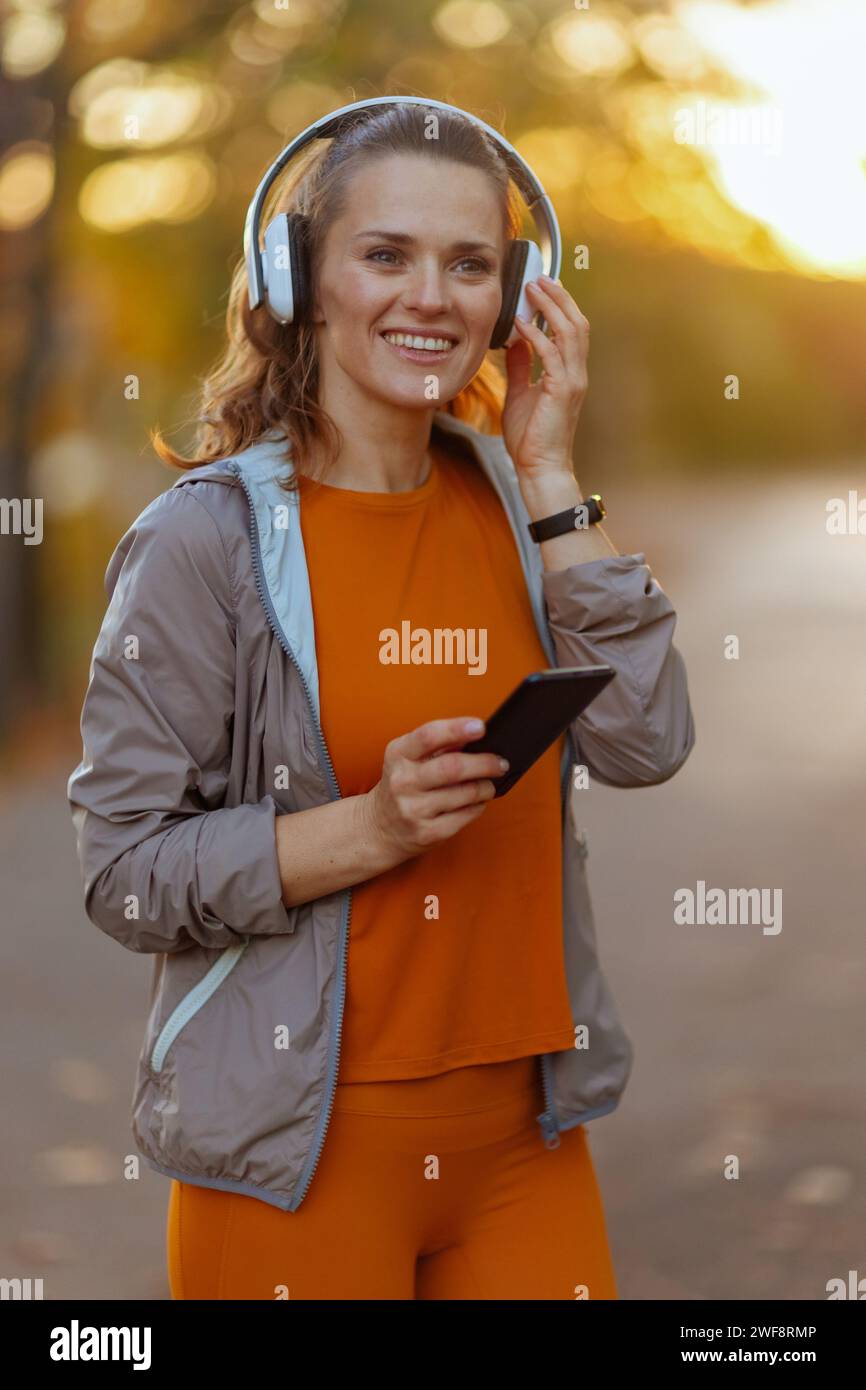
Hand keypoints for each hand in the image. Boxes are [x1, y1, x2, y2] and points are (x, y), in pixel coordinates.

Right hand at [361, 717, 508, 861]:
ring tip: (488, 784)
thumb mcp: (408, 758)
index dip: (457, 729)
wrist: (378, 827)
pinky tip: (476, 802)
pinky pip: (465, 816)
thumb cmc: (403, 785)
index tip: (480, 727)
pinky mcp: (426, 833)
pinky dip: (478, 806)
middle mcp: (402, 782)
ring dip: (485, 787)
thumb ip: (438, 744)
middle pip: (453, 767)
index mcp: (398, 755)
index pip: (429, 736)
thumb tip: (474, 733)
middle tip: (500, 763)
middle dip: (484, 763)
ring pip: (465, 793)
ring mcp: (413, 810)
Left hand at [501, 275, 589, 482]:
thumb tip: (514, 343)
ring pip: (570, 332)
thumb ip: (520, 367)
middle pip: (576, 323)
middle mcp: (576, 373)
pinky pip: (552, 354)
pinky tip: (520, 324)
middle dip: (559, 297)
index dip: (559, 305)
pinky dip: (536, 335)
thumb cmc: (530, 438)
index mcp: (568, 373)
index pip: (570, 330)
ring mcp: (573, 381)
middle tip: (538, 278)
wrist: (539, 467)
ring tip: (533, 289)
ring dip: (551, 308)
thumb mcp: (520, 394)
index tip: (541, 287)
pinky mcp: (563, 391)